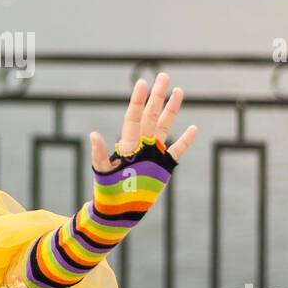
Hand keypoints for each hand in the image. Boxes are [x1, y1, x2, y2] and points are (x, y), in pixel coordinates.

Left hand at [1, 72, 197, 287]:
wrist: (118, 212)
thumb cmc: (107, 193)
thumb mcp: (103, 173)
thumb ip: (99, 154)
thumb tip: (93, 135)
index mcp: (127, 143)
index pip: (134, 116)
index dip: (138, 99)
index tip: (142, 82)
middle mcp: (141, 144)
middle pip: (151, 115)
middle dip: (157, 96)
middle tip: (164, 75)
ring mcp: (153, 154)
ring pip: (165, 127)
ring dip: (171, 110)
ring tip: (179, 91)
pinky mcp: (163, 167)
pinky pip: (177, 151)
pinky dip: (185, 140)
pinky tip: (194, 127)